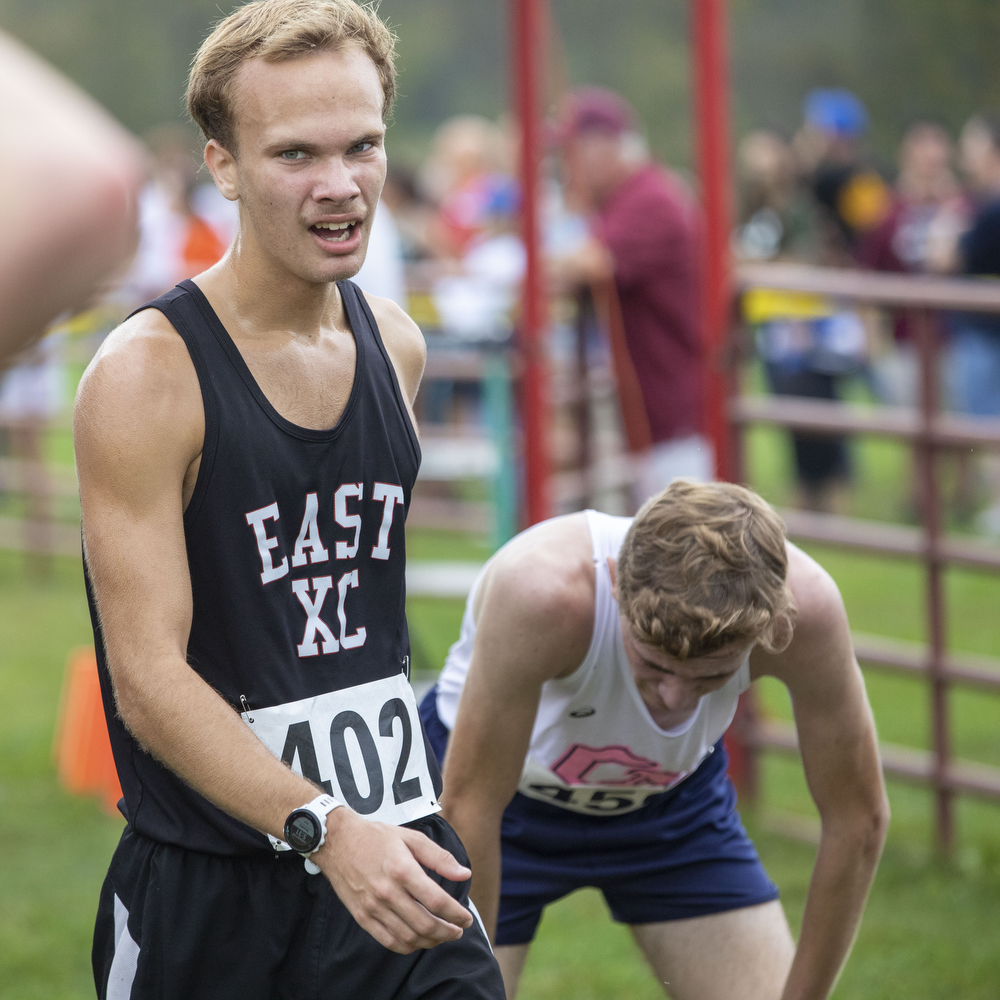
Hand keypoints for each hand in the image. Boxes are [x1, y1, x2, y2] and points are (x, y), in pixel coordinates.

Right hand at [314, 808, 474, 953]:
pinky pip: (388, 941)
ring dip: (430, 941)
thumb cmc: (376, 837)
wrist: (337, 841)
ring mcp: (373, 907)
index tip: (466, 917)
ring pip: (408, 937)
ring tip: (442, 936)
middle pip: (425, 924)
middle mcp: (388, 892)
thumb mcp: (411, 838)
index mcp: (402, 870)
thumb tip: (464, 874)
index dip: (456, 914)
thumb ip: (439, 857)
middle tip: (459, 930)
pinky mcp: (362, 917)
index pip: (436, 901)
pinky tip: (419, 940)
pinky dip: (408, 946)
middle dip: (447, 932)